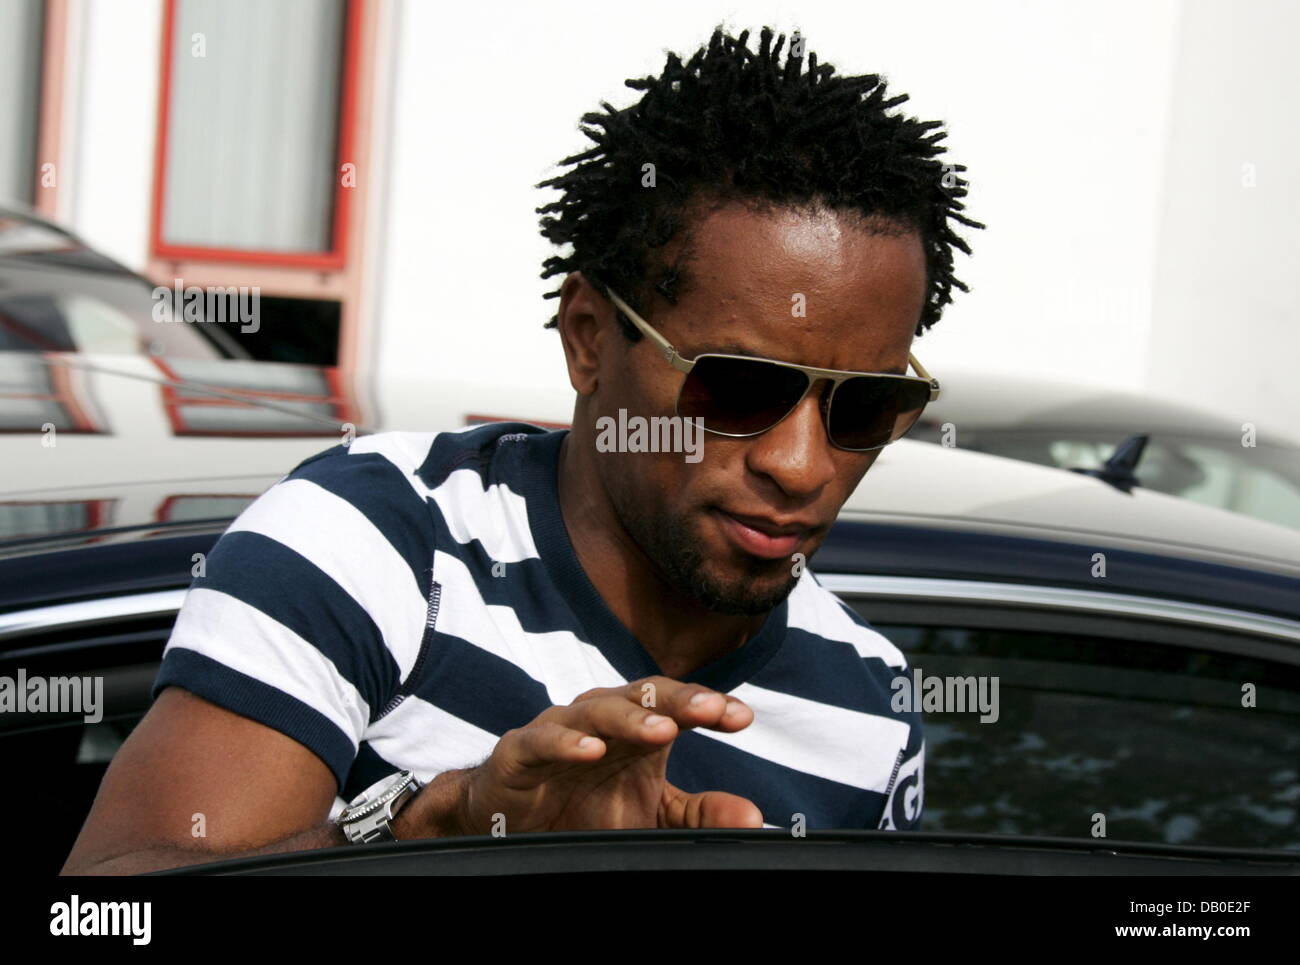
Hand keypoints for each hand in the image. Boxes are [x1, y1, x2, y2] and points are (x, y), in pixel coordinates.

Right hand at [446, 677, 762, 833]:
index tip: (742, 717)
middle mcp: (600, 720)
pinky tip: (592, 751)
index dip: (709, 706)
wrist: (511, 826)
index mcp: (635, 728)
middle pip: (643, 696)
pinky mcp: (517, 752)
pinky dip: (565, 742)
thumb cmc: (585, 811)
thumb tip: (755, 817)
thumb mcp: (652, 817)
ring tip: (662, 730)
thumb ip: (700, 814)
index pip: (678, 705)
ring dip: (630, 717)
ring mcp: (558, 731)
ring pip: (596, 710)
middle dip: (679, 699)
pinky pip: (541, 740)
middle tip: (712, 710)